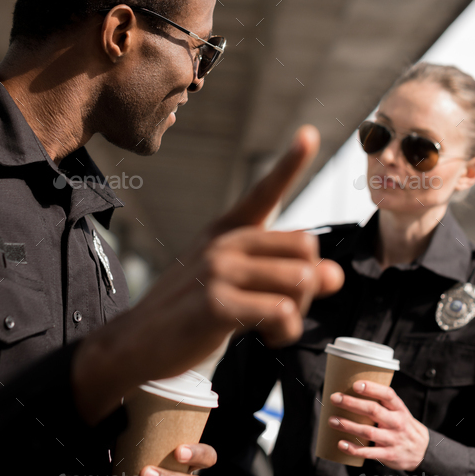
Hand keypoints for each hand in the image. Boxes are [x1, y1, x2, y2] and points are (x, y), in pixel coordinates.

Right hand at [74, 126, 343, 423]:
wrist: (138, 342)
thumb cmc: (190, 311)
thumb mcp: (235, 284)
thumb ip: (283, 275)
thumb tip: (336, 276)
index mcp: (227, 231)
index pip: (264, 191)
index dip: (290, 163)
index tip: (308, 133)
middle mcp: (225, 242)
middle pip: (305, 245)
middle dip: (310, 283)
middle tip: (288, 306)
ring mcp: (219, 269)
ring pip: (300, 279)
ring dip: (299, 311)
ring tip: (276, 326)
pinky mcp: (217, 303)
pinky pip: (282, 311)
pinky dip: (285, 331)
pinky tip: (268, 337)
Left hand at [328, 381, 429, 470]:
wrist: (423, 451)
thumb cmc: (403, 425)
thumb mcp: (399, 411)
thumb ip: (382, 403)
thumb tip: (352, 390)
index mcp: (399, 409)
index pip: (387, 394)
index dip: (371, 388)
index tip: (355, 384)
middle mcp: (397, 422)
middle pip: (373, 410)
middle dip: (352, 403)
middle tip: (335, 398)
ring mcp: (393, 440)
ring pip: (368, 432)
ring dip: (348, 425)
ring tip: (332, 420)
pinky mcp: (388, 455)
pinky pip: (368, 452)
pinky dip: (353, 449)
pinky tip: (341, 444)